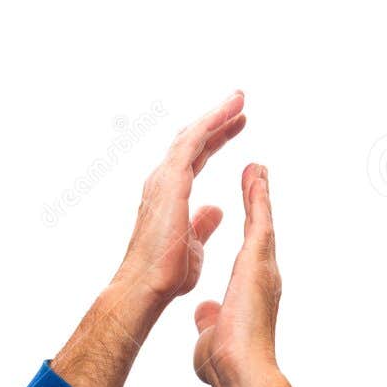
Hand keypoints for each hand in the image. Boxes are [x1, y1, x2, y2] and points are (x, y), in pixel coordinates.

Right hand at [54, 91, 248, 386]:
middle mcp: (165, 182)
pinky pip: (191, 143)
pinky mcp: (170, 182)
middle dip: (216, 120)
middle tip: (239, 103)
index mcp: (172, 194)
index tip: (237, 124)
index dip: (216, 139)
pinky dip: (208, 124)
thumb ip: (203, 222)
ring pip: (191, 136)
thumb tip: (215, 210)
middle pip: (193, 141)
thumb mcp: (194, 242)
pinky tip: (225, 112)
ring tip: (238, 98)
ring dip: (215, 115)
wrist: (147, 288)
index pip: (196, 157)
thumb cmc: (166, 272)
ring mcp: (165, 180)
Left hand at [193, 164, 281, 386]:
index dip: (249, 226)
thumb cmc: (227, 361)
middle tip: (257, 175)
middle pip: (261, 228)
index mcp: (252, 288)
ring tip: (257, 169)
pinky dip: (257, 197)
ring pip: (262, 219)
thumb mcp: (213, 332)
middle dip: (258, 201)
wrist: (241, 370)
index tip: (248, 208)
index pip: (250, 249)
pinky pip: (259, 219)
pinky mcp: (258, 261)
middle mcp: (263, 273)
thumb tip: (205, 314)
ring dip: (259, 193)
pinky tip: (255, 177)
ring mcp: (264, 265)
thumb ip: (211, 318)